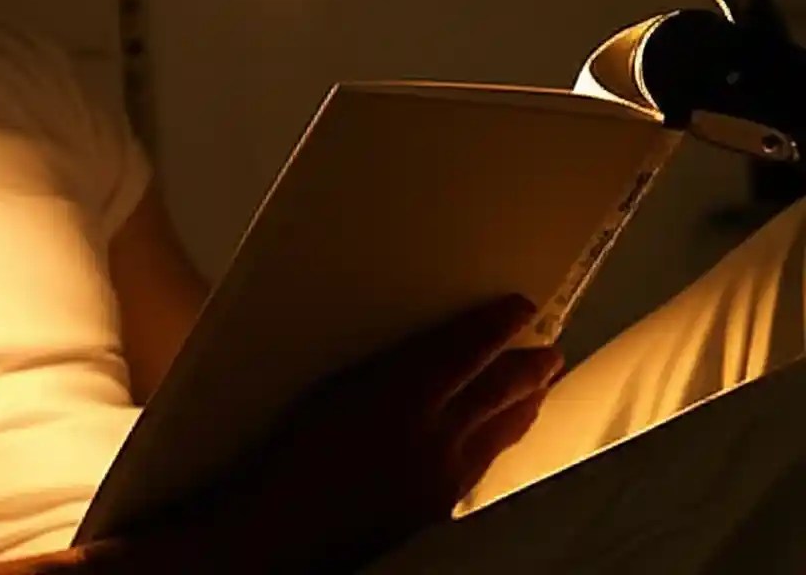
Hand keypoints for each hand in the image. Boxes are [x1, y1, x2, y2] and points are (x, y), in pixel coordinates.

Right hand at [202, 296, 562, 571]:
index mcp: (401, 396)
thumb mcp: (333, 393)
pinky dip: (502, 437)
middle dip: (531, 365)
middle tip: (551, 347)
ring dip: (527, 401)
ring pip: (503, 429)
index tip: (519, 308)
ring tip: (542, 384)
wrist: (290, 531)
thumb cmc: (295, 457)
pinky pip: (485, 462)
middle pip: (500, 389)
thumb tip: (418, 350)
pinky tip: (503, 432)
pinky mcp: (442, 504)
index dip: (497, 325)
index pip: (466, 349)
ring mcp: (444, 473)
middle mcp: (434, 434)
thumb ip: (383, 369)